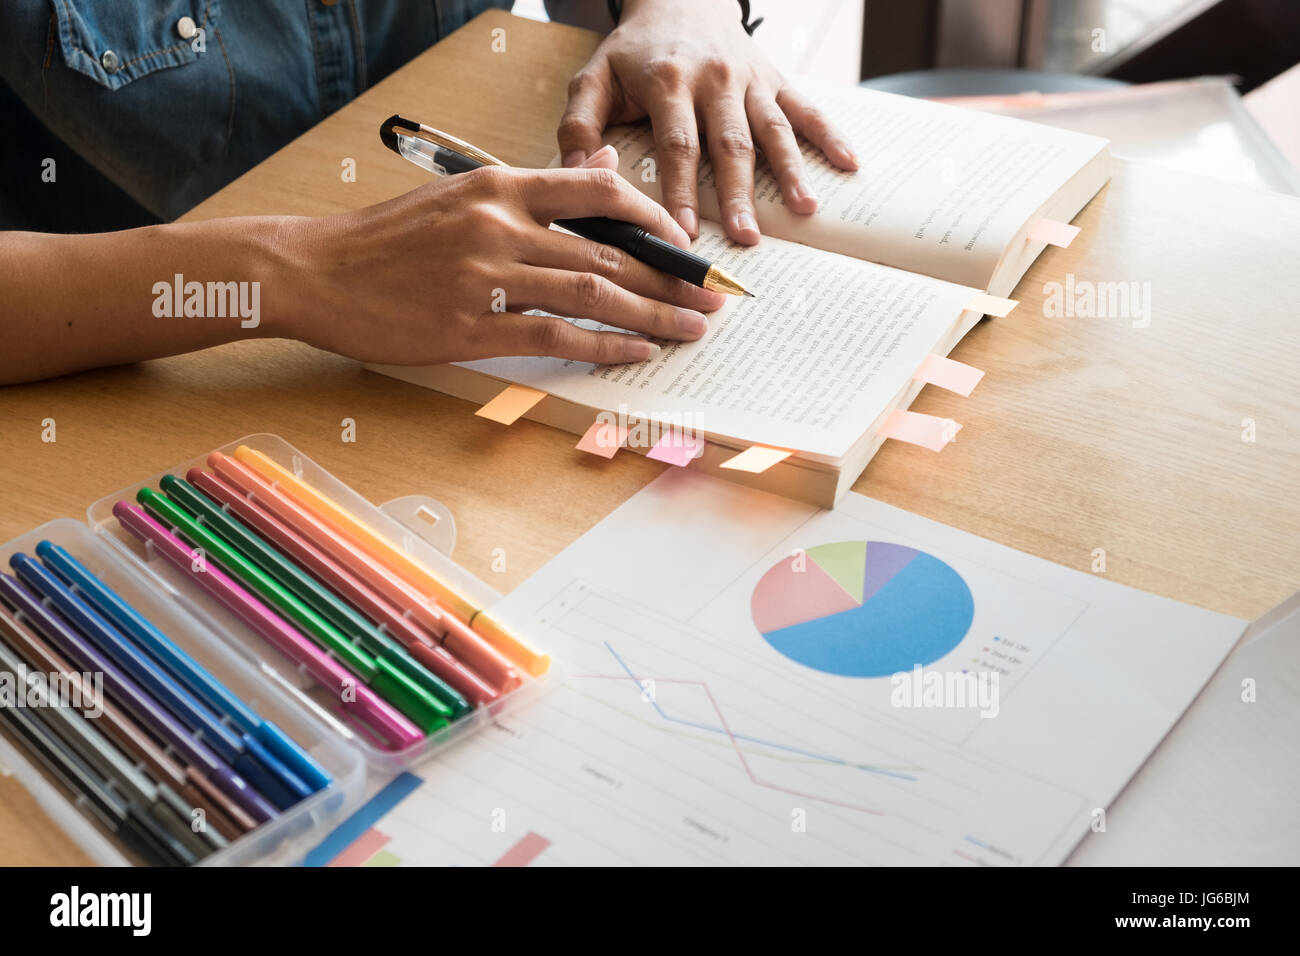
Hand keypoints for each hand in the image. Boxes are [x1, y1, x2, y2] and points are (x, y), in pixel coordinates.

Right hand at [279, 151, 725, 365]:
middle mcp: (501, 224)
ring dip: (653, 316)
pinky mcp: (472, 327)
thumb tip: (599, 165)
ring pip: (595, 294)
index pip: (600, 190)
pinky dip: (605, 346)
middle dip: (672, 278)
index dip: (655, 217)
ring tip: (690, 330)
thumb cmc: (387, 239)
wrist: (315, 272)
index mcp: (500, 185)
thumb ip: (532, 188)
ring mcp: (488, 277)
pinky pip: (557, 336)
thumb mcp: (460, 194)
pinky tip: (636, 354)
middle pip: (611, 250)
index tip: (685, 244)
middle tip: (712, 297)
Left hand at [557, 0, 858, 244]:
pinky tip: (850, 165)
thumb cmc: (632, 52)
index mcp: (667, 82)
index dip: (680, 192)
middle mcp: (714, 79)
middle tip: (747, 239)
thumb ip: (579, 128)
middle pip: (729, 145)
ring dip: (790, 171)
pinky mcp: (774, 78)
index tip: (685, 233)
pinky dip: (829, 135)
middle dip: (738, 195)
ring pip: (772, 129)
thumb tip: (577, 176)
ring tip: (804, 210)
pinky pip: (805, 108)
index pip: (676, 146)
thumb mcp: (593, 79)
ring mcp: (749, 79)